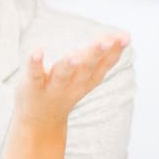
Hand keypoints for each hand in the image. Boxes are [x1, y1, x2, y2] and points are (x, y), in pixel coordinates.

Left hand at [14, 32, 130, 128]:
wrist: (40, 122)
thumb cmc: (65, 91)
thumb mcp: (86, 78)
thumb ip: (100, 59)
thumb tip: (120, 36)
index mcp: (87, 81)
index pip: (103, 65)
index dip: (115, 51)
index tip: (125, 37)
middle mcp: (72, 84)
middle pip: (86, 67)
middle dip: (96, 53)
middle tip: (106, 41)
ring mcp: (52, 86)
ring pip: (62, 74)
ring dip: (69, 64)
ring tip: (74, 55)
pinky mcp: (32, 86)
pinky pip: (34, 74)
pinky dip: (34, 63)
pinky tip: (36, 51)